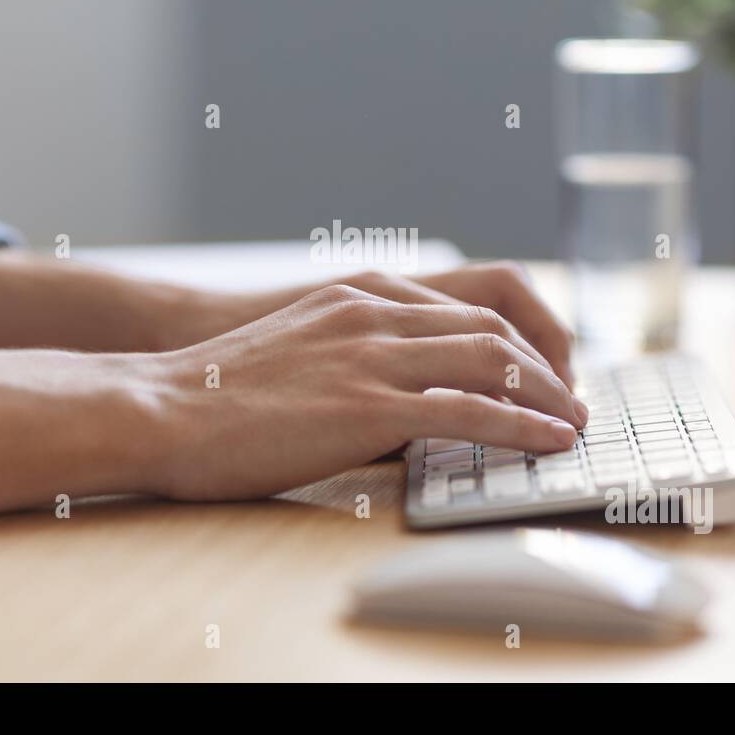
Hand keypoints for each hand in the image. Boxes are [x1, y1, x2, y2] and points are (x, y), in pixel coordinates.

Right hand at [140, 283, 587, 499]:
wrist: (161, 405)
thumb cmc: (219, 391)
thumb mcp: (299, 345)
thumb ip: (354, 350)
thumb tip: (400, 394)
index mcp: (360, 294)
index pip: (468, 305)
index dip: (517, 340)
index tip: (538, 372)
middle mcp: (375, 312)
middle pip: (492, 326)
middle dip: (543, 365)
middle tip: (569, 399)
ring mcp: (373, 355)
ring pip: (493, 360)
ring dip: (546, 393)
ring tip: (573, 422)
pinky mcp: (368, 405)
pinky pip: (472, 410)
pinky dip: (524, 424)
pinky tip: (550, 440)